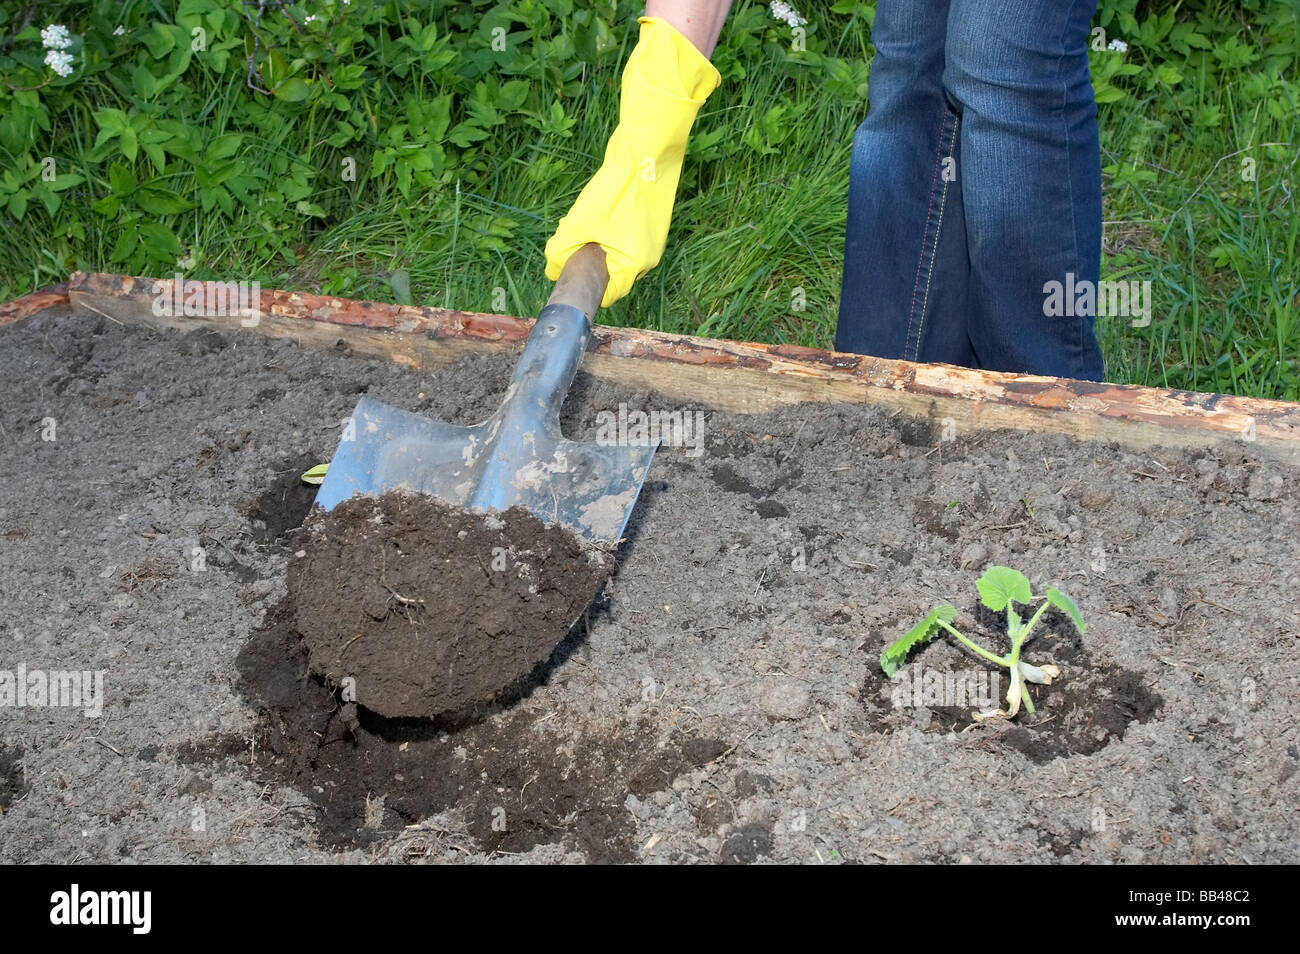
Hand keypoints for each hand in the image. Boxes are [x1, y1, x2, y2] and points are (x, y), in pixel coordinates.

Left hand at [544, 16, 720, 307]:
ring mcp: (651, 238)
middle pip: (612, 271)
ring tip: (584, 220)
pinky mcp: (649, 221)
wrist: (647, 149)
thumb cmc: (616, 190)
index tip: (568, 271)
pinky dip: (608, 229)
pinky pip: (624, 235)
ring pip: (616, 252)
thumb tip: (552, 270)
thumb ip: (561, 251)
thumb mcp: (579, 223)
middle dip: (590, 259)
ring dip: (597, 242)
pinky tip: (598, 209)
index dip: (587, 284)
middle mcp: (649, 257)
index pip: (610, 293)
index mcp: (636, 265)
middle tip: (572, 237)